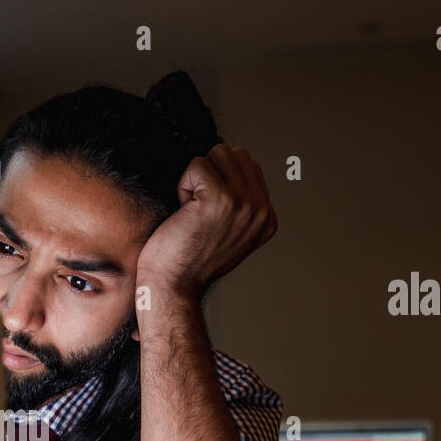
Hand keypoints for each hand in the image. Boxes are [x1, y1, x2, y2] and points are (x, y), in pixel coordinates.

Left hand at [135, 144, 276, 305]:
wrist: (173, 286)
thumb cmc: (188, 261)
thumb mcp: (228, 233)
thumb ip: (240, 204)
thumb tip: (231, 162)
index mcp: (267, 219)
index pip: (249, 167)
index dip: (220, 181)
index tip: (209, 216)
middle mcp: (261, 211)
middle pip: (237, 155)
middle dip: (211, 174)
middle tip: (198, 211)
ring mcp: (244, 204)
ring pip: (219, 154)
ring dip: (197, 179)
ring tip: (191, 211)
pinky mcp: (221, 199)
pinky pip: (198, 165)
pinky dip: (183, 184)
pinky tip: (183, 212)